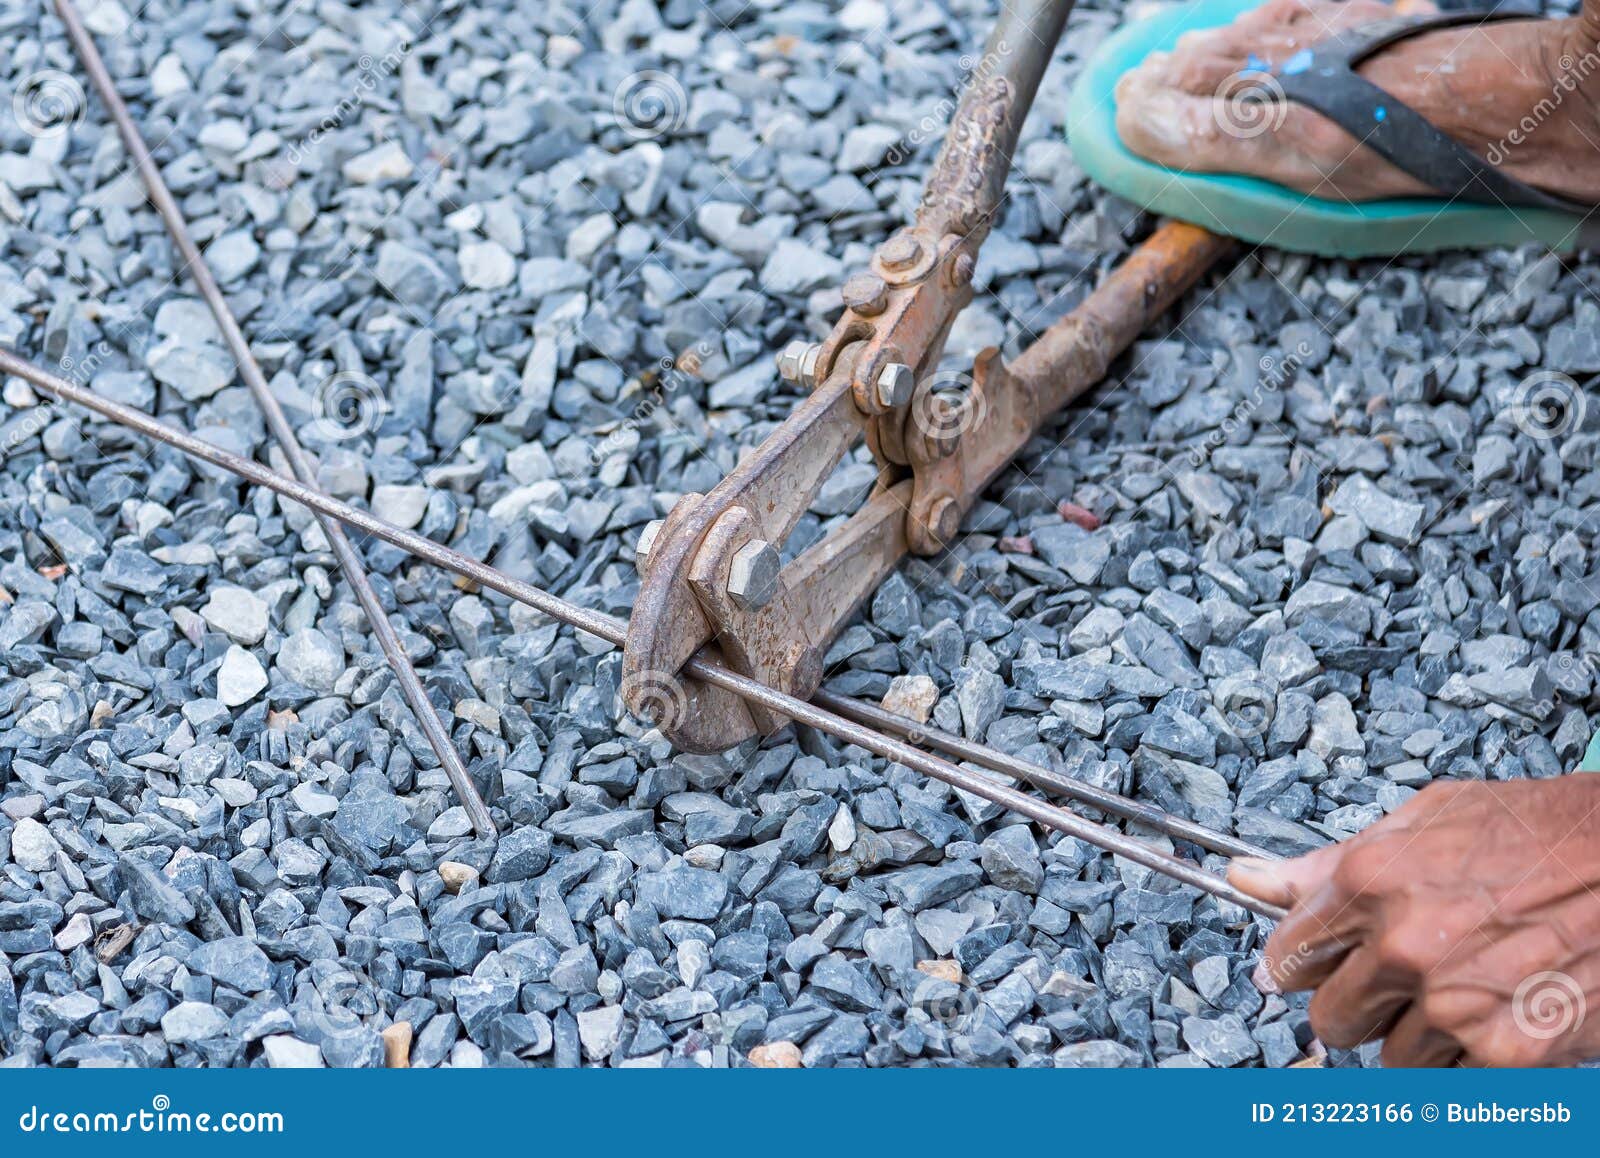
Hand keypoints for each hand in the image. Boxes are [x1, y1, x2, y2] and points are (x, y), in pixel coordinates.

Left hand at [1228, 776, 1599, 1065]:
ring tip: (1463, 986)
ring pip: (1392, 1056)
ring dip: (1416, 1033)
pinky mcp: (1506, 1052)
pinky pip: (1452, 1076)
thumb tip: (1247, 877)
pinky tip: (1498, 1007)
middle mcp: (1404, 946)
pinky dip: (1469, 1055)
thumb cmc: (1537, 833)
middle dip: (1356, 1004)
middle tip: (1397, 980)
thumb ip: (1328, 863)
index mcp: (1372, 883)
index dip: (1299, 963)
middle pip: (1331, 1018)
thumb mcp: (1423, 822)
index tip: (1312, 966)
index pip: (1290, 954)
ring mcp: (1453, 1004)